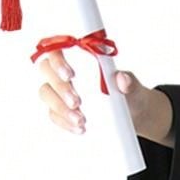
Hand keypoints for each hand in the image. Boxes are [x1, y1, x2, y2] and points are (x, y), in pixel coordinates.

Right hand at [36, 50, 174, 144]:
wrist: (133, 115)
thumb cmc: (128, 93)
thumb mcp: (133, 87)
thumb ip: (129, 82)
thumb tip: (122, 79)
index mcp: (81, 59)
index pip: (57, 50)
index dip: (58, 61)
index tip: (71, 75)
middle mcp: (66, 72)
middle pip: (47, 72)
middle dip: (60, 88)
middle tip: (77, 102)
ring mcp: (61, 92)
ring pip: (46, 94)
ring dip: (60, 108)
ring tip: (81, 120)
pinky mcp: (62, 111)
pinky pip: (54, 115)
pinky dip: (64, 122)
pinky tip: (79, 128)